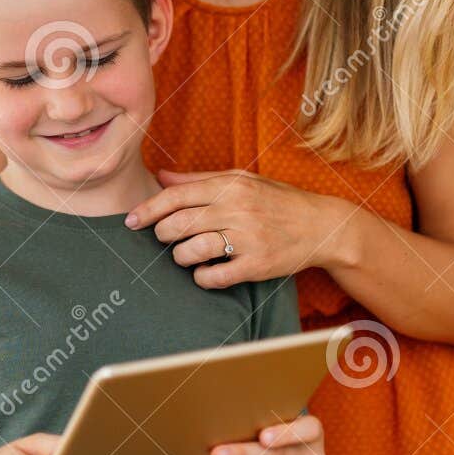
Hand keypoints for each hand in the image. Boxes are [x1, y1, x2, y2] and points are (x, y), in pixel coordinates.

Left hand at [124, 169, 348, 287]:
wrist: (322, 226)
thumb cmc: (277, 200)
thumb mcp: (241, 180)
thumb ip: (199, 179)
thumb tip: (161, 177)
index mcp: (230, 186)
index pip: (175, 196)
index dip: (147, 210)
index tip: (130, 221)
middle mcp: (237, 210)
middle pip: (177, 225)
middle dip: (162, 235)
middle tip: (166, 238)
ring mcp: (247, 239)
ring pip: (191, 252)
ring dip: (180, 257)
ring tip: (186, 255)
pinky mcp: (256, 265)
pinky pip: (213, 277)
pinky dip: (202, 277)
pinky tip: (205, 271)